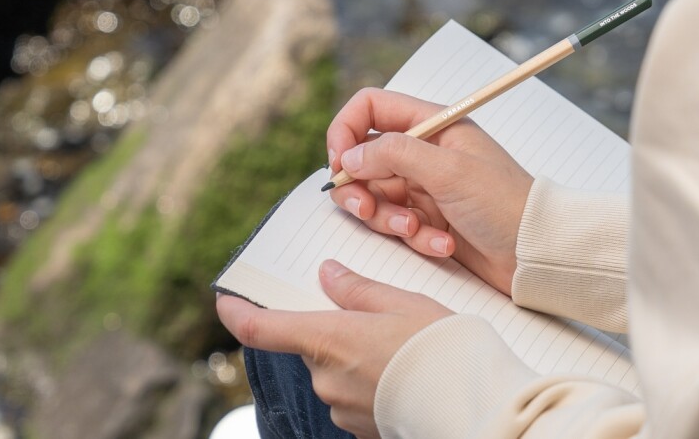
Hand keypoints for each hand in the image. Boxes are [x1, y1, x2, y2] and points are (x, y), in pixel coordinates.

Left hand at [217, 260, 450, 437]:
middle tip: (378, 320)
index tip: (224, 301)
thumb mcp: (403, 302)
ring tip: (404, 350)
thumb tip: (328, 274)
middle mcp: (325, 378)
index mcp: (327, 339)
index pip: (260, 328)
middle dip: (336, 332)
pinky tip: (406, 376)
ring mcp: (341, 408)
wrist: (473, 406)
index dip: (235, 313)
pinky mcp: (361, 428)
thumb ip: (358, 289)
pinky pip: (356, 398)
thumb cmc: (441, 347)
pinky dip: (373, 384)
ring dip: (357, 359)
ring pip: (336, 373)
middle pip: (312, 347)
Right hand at [326, 88, 532, 294]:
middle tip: (367, 209)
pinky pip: (397, 225)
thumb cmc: (505, 203)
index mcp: (433, 124)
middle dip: (359, 188)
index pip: (370, 108)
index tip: (339, 164)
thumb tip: (349, 157)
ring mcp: (424, 187)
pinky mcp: (427, 219)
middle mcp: (424, 152)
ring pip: (374, 196)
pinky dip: (414, 237)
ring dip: (387, 218)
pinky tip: (443, 244)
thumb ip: (394, 154)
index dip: (346, 132)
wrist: (536, 252)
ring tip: (415, 229)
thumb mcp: (448, 171)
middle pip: (362, 159)